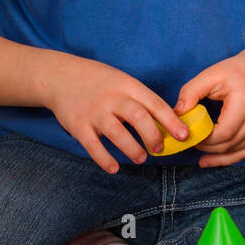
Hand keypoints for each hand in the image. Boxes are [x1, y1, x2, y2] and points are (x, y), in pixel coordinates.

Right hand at [45, 55, 189, 172]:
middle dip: (153, 137)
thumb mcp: (121, 81)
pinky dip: (105, 159)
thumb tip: (167, 122)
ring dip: (133, 149)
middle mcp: (112, 98)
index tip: (184, 136)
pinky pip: (94, 146)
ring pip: (118, 134)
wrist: (59, 76)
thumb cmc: (98, 81)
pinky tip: (114, 168)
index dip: (171, 121)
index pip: (154, 104)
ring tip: (141, 157)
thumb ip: (140, 99)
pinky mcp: (78, 125)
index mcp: (127, 86)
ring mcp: (94, 112)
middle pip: (139, 118)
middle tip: (159, 149)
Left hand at [176, 48, 244, 166]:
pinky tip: (210, 160)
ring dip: (214, 154)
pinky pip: (244, 153)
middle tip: (189, 140)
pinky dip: (226, 158)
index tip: (189, 133)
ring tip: (196, 148)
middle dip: (205, 147)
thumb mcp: (210, 75)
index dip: (203, 139)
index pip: (222, 134)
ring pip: (234, 152)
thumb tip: (177, 113)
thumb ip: (190, 93)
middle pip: (227, 145)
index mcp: (244, 105)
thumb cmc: (237, 71)